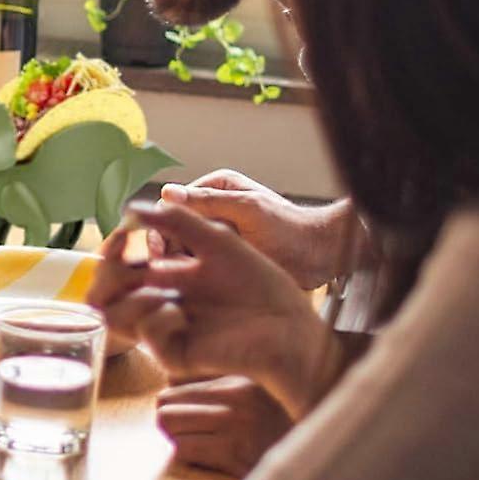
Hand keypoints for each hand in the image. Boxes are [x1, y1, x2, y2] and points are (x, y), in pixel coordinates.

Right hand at [91, 201, 337, 415]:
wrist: (289, 326)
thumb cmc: (261, 284)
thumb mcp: (218, 241)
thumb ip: (178, 221)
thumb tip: (133, 207)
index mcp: (169, 276)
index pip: (122, 263)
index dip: (114, 247)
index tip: (123, 233)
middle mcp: (161, 301)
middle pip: (106, 291)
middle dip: (108, 272)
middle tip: (128, 262)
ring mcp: (163, 329)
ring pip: (114, 315)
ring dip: (130, 294)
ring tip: (163, 289)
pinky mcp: (173, 353)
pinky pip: (145, 333)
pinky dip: (157, 316)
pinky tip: (181, 312)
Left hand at [155, 375, 292, 478]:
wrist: (316, 463)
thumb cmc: (278, 432)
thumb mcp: (253, 398)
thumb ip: (215, 388)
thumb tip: (168, 385)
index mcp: (239, 382)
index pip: (171, 388)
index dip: (172, 408)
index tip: (184, 421)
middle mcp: (237, 399)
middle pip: (164, 408)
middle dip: (170, 426)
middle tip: (189, 437)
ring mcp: (238, 427)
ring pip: (170, 429)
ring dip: (179, 443)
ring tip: (200, 449)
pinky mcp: (237, 456)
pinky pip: (184, 451)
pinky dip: (189, 458)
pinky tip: (210, 462)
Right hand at [157, 172, 359, 288]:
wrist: (318, 255)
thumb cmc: (289, 226)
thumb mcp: (247, 209)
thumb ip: (208, 201)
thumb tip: (167, 193)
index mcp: (213, 189)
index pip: (172, 206)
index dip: (161, 227)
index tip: (160, 251)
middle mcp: (210, 210)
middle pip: (171, 228)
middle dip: (166, 250)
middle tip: (164, 272)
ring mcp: (214, 235)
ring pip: (179, 250)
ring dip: (176, 265)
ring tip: (174, 285)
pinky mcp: (220, 258)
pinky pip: (195, 266)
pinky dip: (189, 276)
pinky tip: (186, 290)